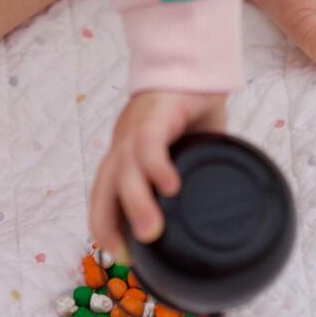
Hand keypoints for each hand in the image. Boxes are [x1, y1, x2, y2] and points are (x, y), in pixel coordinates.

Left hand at [88, 90, 226, 257]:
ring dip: (136, 202)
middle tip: (126, 258)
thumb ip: (190, 175)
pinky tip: (170, 187)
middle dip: (109, 224)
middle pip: (104, 187)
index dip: (107, 226)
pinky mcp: (157, 112)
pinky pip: (149, 141)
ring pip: (125, 169)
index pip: (104, 195)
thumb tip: (211, 211)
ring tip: (150, 233)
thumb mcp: (188, 150)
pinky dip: (156, 166)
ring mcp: (137, 127)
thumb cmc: (188, 107)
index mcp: (127, 154)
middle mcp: (124, 143)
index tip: (122, 257)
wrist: (196, 58)